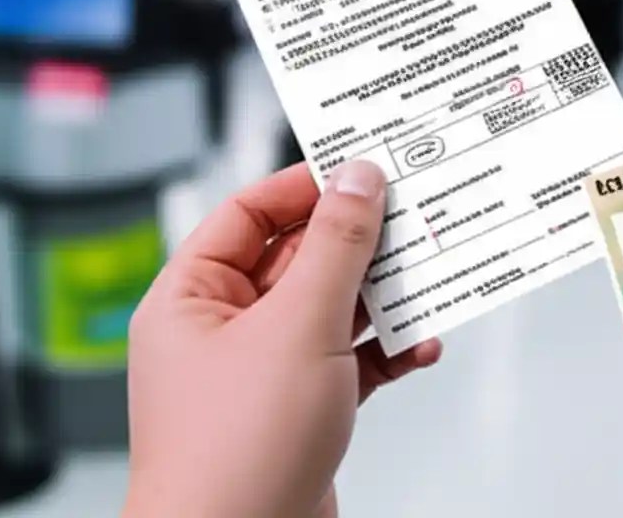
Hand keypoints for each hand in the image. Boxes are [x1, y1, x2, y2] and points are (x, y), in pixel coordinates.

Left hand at [124, 162, 441, 517]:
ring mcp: (266, 370)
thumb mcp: (297, 326)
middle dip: (359, 244)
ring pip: (333, 308)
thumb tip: (357, 181)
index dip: (306, 187)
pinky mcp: (304, 407)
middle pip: (300, 259)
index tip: (363, 168)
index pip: (249, 215)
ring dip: (383, 298)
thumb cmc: (233, 454)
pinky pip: (353, 359)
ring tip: (429, 276)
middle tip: (413, 216)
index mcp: (193, 298)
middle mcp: (225, 329)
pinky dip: (389, 351)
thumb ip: (335, 247)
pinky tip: (420, 345)